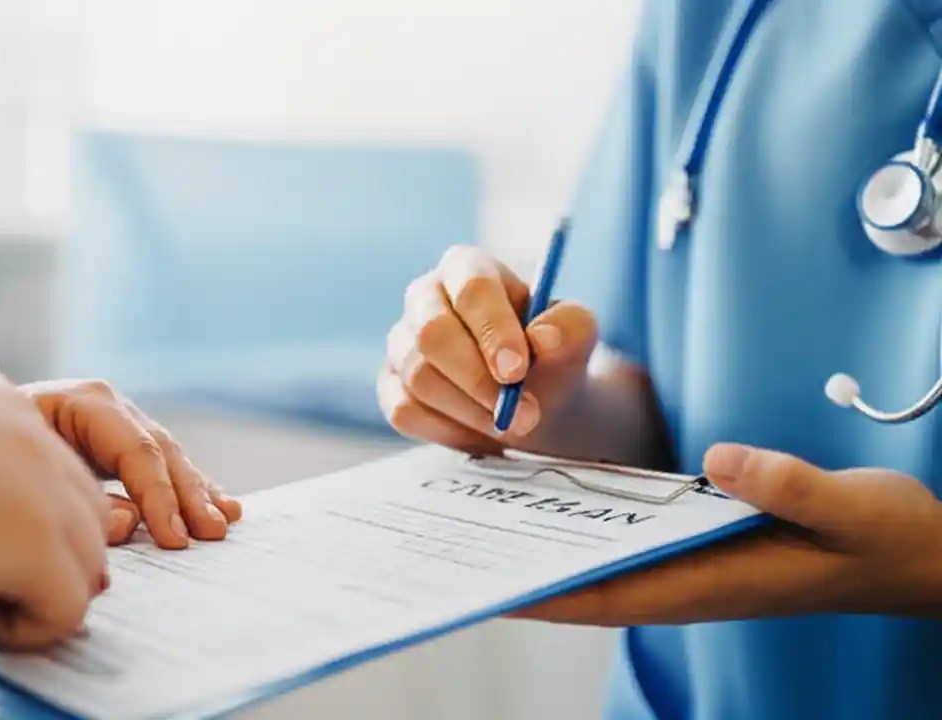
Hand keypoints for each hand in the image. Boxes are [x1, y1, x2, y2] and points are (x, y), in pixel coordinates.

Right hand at [0, 338, 118, 651]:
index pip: (39, 462)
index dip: (12, 514)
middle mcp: (27, 432)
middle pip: (82, 509)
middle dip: (40, 555)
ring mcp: (46, 486)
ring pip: (88, 560)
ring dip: (34, 593)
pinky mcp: (41, 543)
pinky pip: (70, 608)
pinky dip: (24, 630)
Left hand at [22, 379, 241, 548]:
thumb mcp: (19, 474)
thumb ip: (78, 499)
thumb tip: (129, 521)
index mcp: (80, 401)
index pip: (135, 450)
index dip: (159, 497)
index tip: (175, 539)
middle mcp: (104, 405)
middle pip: (159, 450)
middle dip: (187, 496)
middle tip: (210, 533)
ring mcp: (115, 421)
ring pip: (167, 457)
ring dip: (197, 493)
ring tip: (222, 523)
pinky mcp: (118, 442)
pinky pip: (162, 465)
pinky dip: (189, 488)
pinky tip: (221, 505)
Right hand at [379, 245, 597, 453]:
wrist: (533, 399)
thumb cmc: (551, 357)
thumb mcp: (575, 338)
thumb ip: (571, 329)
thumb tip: (543, 337)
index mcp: (468, 267)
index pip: (472, 289)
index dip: (493, 330)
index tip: (517, 371)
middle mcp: (425, 296)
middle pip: (432, 334)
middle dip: (478, 381)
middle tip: (523, 414)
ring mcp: (400, 340)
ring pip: (420, 378)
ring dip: (473, 411)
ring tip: (513, 423)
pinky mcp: (389, 383)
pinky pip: (406, 411)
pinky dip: (448, 430)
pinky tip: (479, 430)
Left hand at [514, 444, 941, 624]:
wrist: (919, 553)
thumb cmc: (887, 539)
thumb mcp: (850, 507)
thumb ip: (789, 485)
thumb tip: (718, 461)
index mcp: (717, 581)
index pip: (613, 595)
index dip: (548, 596)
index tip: (490, 589)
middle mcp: (694, 579)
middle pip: (592, 583)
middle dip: (530, 573)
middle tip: (465, 547)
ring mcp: (699, 565)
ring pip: (607, 563)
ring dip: (553, 549)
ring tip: (493, 522)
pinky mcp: (708, 544)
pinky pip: (633, 540)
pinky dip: (592, 527)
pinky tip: (563, 497)